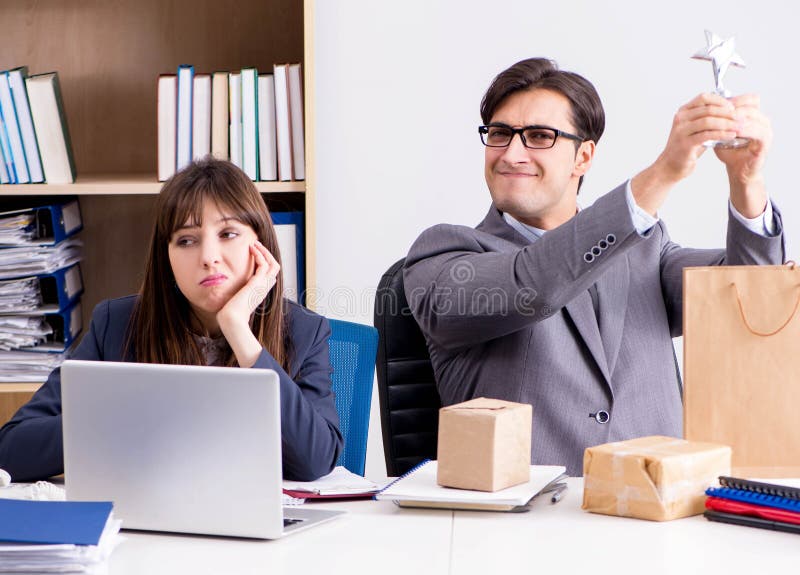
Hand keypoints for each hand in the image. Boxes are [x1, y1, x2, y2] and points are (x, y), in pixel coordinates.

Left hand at [217, 241, 280, 366]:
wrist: (232, 320)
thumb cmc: (230, 314)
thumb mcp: (234, 301)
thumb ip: (235, 294)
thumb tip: (227, 292)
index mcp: (260, 293)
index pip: (270, 276)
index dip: (265, 264)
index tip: (254, 254)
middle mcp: (264, 288)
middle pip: (275, 268)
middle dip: (267, 255)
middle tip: (256, 245)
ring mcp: (263, 286)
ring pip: (273, 264)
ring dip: (264, 251)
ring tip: (254, 243)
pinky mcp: (258, 283)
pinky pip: (264, 264)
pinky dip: (259, 253)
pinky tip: (251, 248)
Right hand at [657, 92, 738, 182]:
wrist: (671, 166)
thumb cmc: (686, 148)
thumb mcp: (695, 129)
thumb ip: (707, 119)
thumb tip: (729, 111)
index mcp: (683, 112)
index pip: (704, 98)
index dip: (721, 101)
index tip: (733, 107)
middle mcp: (681, 119)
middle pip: (708, 109)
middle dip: (728, 113)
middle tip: (741, 117)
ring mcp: (681, 131)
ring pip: (708, 121)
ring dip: (727, 123)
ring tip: (739, 126)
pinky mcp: (685, 143)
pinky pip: (707, 135)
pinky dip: (722, 134)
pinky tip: (731, 135)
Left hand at [714, 94, 770, 217]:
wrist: (738, 171)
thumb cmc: (730, 152)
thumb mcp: (721, 133)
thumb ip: (717, 121)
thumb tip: (703, 108)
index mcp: (754, 116)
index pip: (748, 100)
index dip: (732, 100)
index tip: (715, 103)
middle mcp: (763, 121)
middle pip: (750, 105)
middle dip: (733, 107)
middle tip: (717, 110)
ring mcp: (766, 131)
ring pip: (753, 117)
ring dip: (737, 117)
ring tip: (723, 119)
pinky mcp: (766, 142)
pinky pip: (757, 132)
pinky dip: (745, 130)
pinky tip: (733, 132)